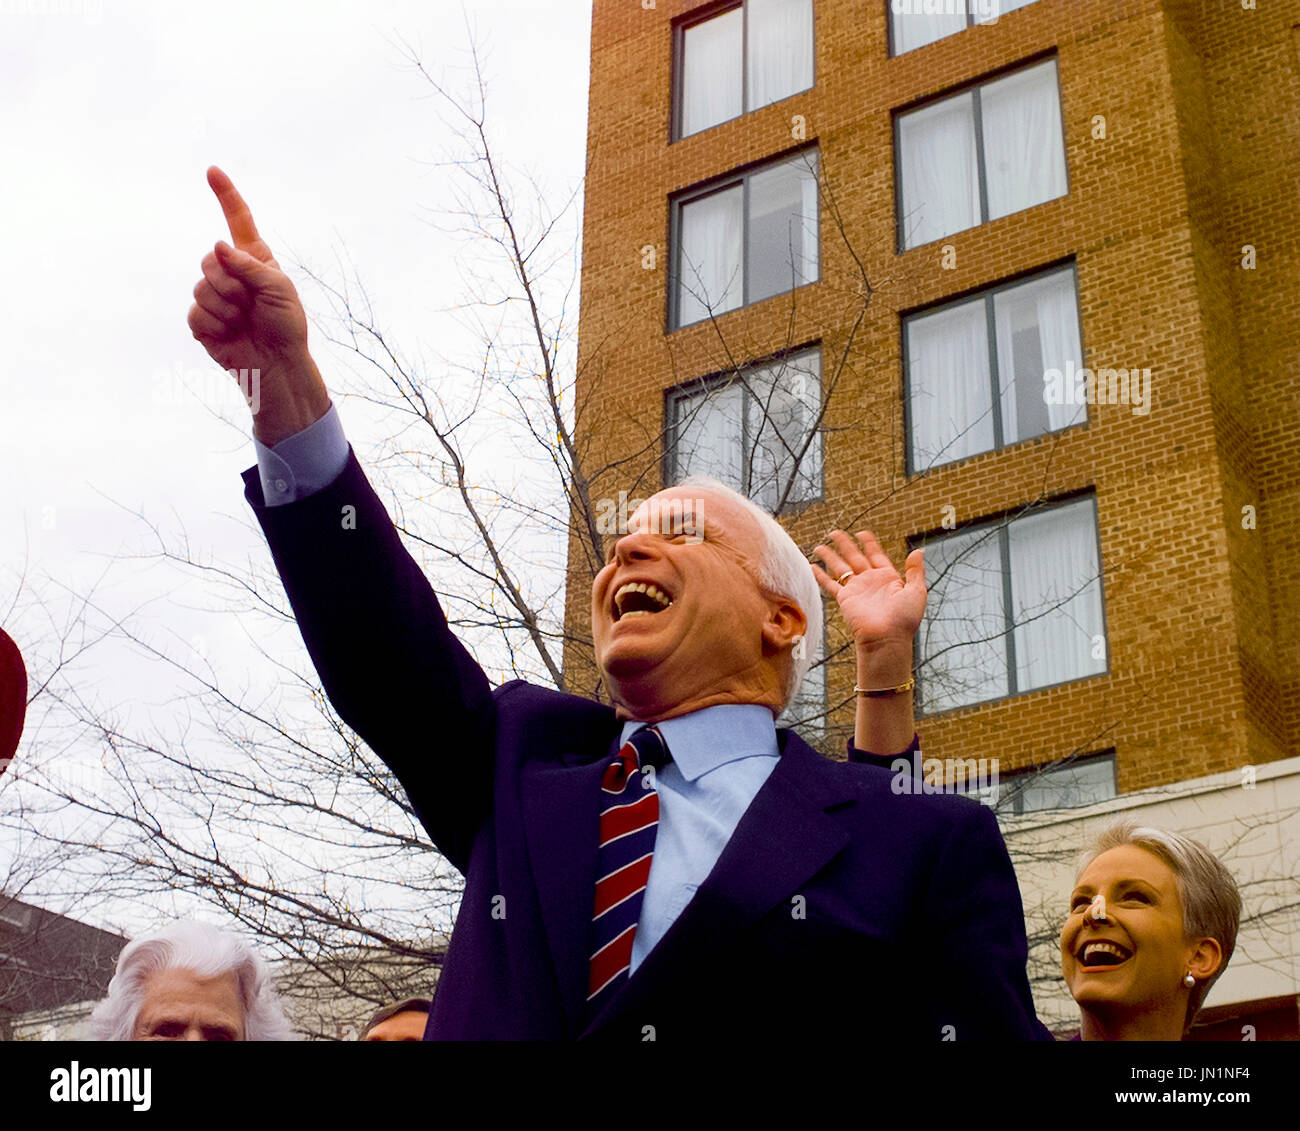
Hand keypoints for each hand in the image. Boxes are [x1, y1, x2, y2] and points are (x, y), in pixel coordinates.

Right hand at [187, 166, 328, 444]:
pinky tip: (230, 335)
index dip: (225, 195)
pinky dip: (216, 325)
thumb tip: (218, 247)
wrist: (277, 364)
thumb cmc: (286, 325)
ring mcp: (214, 295)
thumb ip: (251, 265)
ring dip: (227, 308)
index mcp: (254, 259)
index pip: (238, 220)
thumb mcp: (280, 290)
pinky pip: (196, 312)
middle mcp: (231, 272)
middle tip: (252, 306)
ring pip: (202, 287)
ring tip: (244, 322)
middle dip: (231, 284)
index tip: (212, 170)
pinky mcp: (202, 320)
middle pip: (211, 259)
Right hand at [812, 530, 925, 650]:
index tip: (861, 533)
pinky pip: (830, 584)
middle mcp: (870, 581)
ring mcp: (856, 590)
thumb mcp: (917, 592)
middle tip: (834, 532)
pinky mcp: (845, 599)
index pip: (876, 555)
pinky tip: (811, 566)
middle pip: (854, 556)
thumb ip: (915, 571)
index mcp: (887, 578)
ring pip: (840, 567)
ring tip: (819, 546)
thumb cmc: (904, 620)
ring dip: (829, 556)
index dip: (868, 543)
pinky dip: (820, 576)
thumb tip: (918, 551)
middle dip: (844, 544)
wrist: (887, 639)